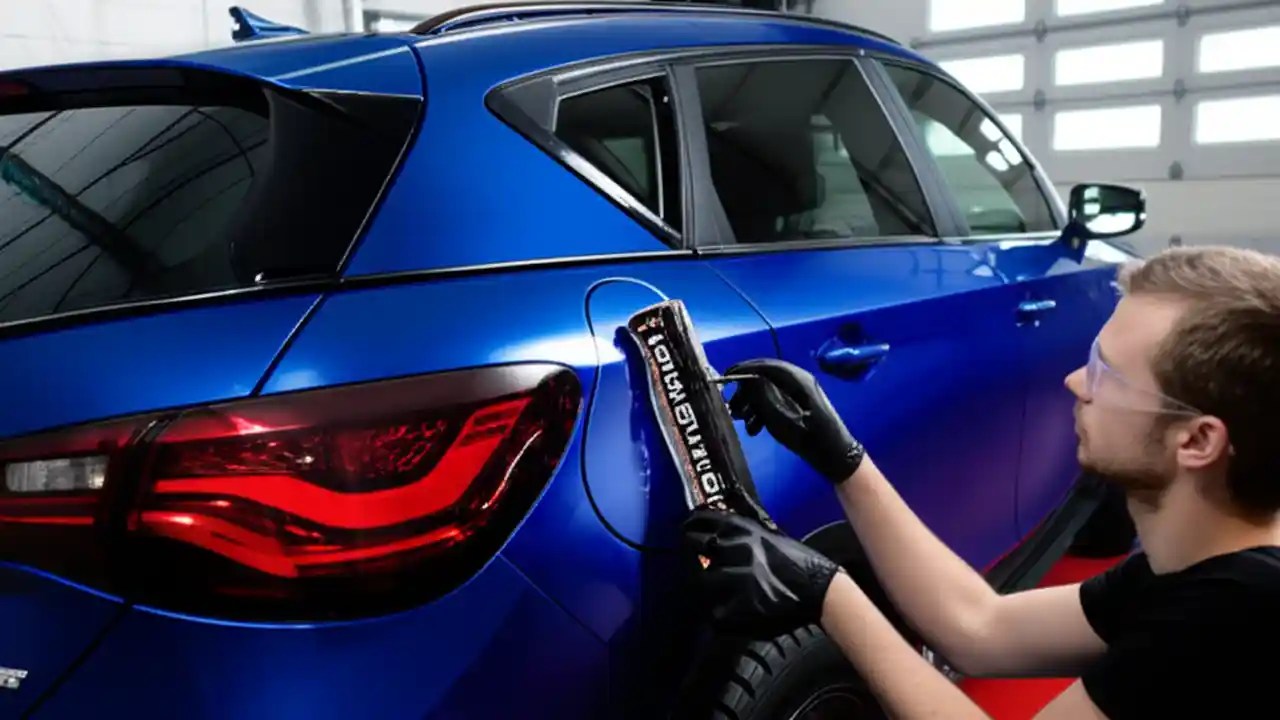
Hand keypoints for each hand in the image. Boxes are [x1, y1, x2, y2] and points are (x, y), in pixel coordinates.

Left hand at [682, 508, 844, 637]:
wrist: (821, 590)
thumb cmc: (797, 562)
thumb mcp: (769, 535)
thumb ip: (742, 533)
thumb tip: (716, 530)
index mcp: (744, 530)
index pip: (702, 521)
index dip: (690, 526)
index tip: (687, 531)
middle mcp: (736, 550)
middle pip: (694, 546)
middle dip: (690, 554)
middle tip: (692, 561)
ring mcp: (736, 579)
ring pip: (701, 580)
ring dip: (705, 585)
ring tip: (712, 590)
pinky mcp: (738, 608)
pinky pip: (714, 610)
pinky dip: (719, 612)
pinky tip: (727, 610)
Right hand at [725, 358, 864, 483]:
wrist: (835, 456)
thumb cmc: (809, 437)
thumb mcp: (781, 418)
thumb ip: (763, 396)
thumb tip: (746, 379)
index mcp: (797, 379)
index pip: (765, 365)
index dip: (744, 369)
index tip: (725, 378)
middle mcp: (798, 381)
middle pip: (765, 378)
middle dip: (746, 392)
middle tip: (732, 407)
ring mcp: (800, 393)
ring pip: (768, 391)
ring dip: (752, 404)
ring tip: (741, 421)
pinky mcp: (800, 405)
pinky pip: (776, 401)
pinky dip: (763, 412)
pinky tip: (754, 428)